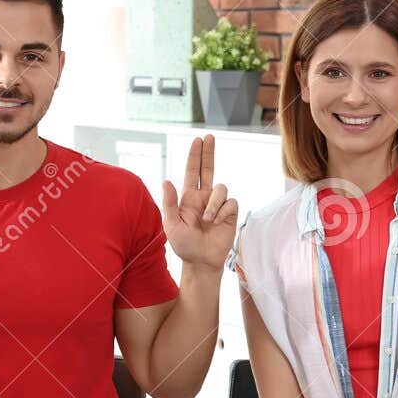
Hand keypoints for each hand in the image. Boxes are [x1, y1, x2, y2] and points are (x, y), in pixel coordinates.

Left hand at [162, 134, 237, 268]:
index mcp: (188, 198)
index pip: (193, 171)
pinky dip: (223, 212)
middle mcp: (204, 198)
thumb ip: (169, 203)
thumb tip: (166, 181)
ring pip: (221, 188)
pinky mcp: (230, 213)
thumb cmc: (184, 245)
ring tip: (207, 220)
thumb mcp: (171, 225)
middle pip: (208, 168)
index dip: (195, 156)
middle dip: (208, 152)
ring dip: (213, 204)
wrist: (202, 261)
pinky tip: (217, 223)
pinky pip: (230, 203)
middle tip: (209, 137)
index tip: (198, 140)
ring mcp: (218, 205)